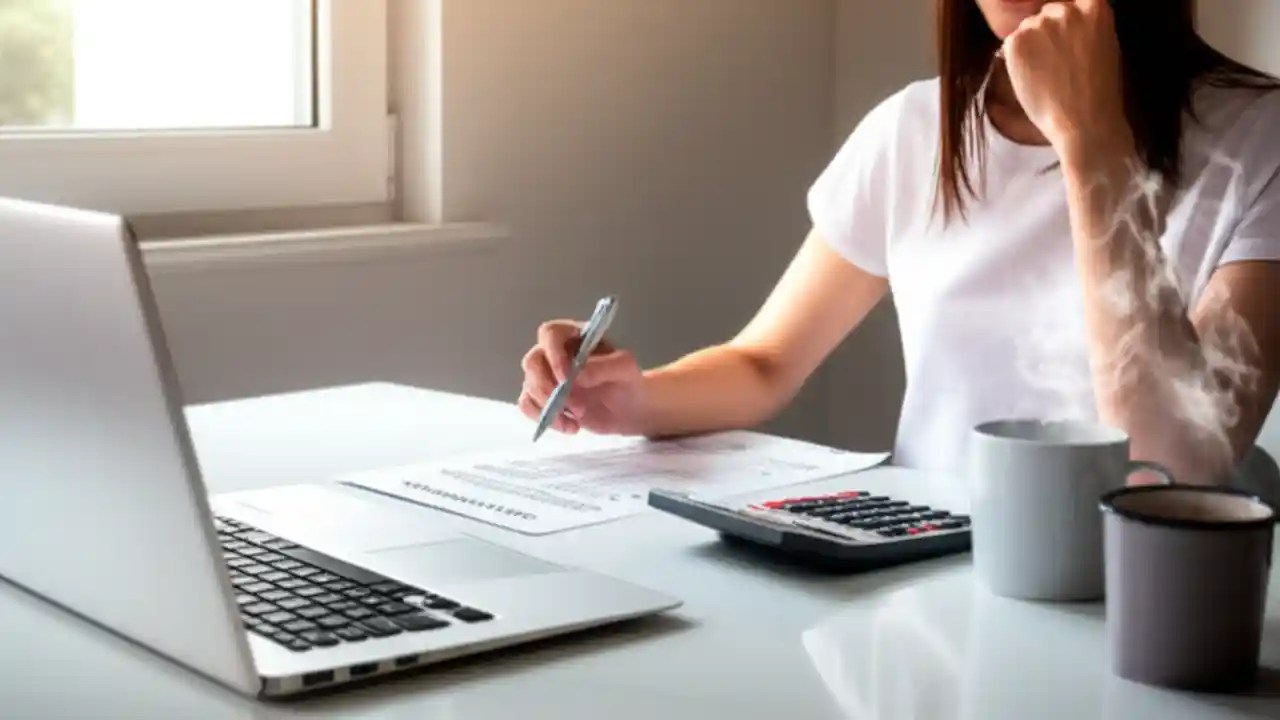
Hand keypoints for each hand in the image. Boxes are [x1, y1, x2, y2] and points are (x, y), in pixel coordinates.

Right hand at [518, 320, 647, 435]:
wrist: (631, 409)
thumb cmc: (628, 381)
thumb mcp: (625, 368)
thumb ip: (604, 366)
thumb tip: (577, 375)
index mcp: (574, 336)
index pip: (549, 334)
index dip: (553, 354)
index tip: (566, 378)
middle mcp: (555, 353)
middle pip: (532, 361)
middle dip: (549, 388)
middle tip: (576, 406)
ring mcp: (547, 376)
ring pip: (529, 385)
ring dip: (549, 406)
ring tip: (579, 418)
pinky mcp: (544, 399)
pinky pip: (527, 405)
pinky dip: (544, 418)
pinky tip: (570, 426)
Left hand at [1002, 0, 1131, 161]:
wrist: (1083, 120)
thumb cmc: (1098, 92)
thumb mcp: (1104, 45)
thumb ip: (1085, 27)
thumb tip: (1063, 23)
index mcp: (1094, 6)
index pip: (1071, 4)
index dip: (1065, 26)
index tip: (1066, 44)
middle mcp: (1066, 8)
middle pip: (1046, 13)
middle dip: (1046, 34)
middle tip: (1054, 64)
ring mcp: (1040, 23)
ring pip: (1026, 29)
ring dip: (1030, 47)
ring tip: (1046, 75)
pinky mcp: (1017, 41)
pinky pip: (1010, 45)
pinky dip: (1015, 61)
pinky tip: (1033, 79)